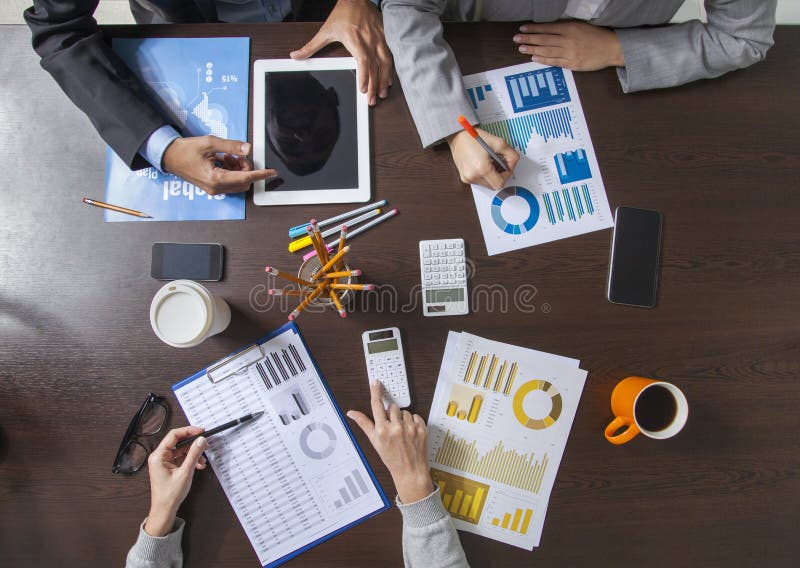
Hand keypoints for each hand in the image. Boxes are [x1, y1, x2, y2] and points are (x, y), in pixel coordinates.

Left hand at [143, 426, 207, 536]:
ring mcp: (163, 462)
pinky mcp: (168, 467)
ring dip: (193, 453)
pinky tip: (198, 465)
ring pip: (181, 450)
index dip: (189, 431)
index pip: (174, 435)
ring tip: (203, 459)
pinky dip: (190, 460)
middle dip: (193, 443)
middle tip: (204, 444)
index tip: (201, 431)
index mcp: (158, 456)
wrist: (164, 510)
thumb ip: (194, 454)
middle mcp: (159, 457)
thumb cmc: (169, 495)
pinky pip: (181, 458)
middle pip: (178, 442)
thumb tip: (200, 440)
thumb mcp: (185, 472)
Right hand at [163, 135, 276, 195]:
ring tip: (227, 155)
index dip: (260, 174)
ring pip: (237, 183)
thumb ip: (230, 146)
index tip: (271, 172)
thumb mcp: (209, 143)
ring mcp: (213, 189)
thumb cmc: (185, 150)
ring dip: (238, 169)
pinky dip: (232, 171)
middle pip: (243, 182)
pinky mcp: (212, 187)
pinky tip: (223, 160)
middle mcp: (216, 188)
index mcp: (215, 178)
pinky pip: (230, 183)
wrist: (170, 157)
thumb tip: (248, 148)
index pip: (245, 178)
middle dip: (246, 168)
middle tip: (238, 155)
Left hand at [290, 0, 392, 105]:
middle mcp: (369, 40)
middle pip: (375, 66)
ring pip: (385, 62)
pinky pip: (390, 55)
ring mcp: (379, 38)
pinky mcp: (385, 36)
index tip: (363, 89)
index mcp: (355, 39)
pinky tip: (389, 79)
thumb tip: (295, 56)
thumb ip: (311, 47)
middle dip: (375, 85)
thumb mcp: (325, 31)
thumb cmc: (342, 14)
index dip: (365, 76)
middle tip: (372, 100)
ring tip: (383, 93)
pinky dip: (390, 69)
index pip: (363, 60)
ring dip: (384, 79)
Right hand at [347, 381, 433, 503]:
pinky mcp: (421, 429)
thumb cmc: (391, 458)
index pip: (377, 406)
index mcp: (382, 430)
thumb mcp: (374, 442)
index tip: (376, 382)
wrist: (410, 471)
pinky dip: (413, 422)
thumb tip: (351, 413)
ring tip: (402, 432)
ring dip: (403, 419)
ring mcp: (409, 428)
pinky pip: (416, 416)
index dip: (376, 392)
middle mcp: (395, 428)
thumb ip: (364, 424)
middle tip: (392, 427)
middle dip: (392, 414)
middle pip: (392, 407)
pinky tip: (410, 432)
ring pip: (405, 412)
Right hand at [447, 129, 519, 189]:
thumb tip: (513, 164)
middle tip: (499, 163)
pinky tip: (483, 164)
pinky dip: (484, 175)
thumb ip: (511, 155)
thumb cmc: (474, 137)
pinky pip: (479, 181)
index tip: (506, 167)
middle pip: (493, 186)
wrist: (458, 135)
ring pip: (487, 184)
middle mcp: (473, 176)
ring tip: (490, 162)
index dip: (506, 176)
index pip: (500, 183)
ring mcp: (467, 178)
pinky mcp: (464, 177)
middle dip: (499, 176)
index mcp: (481, 168)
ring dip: (492, 176)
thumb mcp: (499, 142)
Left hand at [513, 21, 623, 70]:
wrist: (611, 48)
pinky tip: (534, 58)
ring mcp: (570, 53)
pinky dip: (543, 60)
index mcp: (570, 28)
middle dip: (529, 39)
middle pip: (544, 39)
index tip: (522, 29)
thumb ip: (564, 28)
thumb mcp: (580, 26)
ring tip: (521, 49)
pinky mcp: (572, 64)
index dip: (533, 29)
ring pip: (547, 51)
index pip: (547, 28)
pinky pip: (555, 62)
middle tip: (516, 39)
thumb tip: (547, 30)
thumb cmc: (596, 36)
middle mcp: (568, 40)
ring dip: (533, 50)